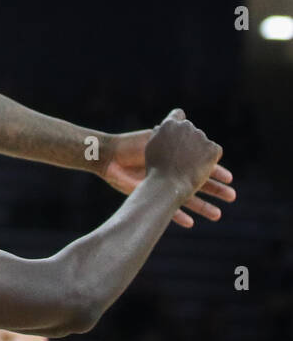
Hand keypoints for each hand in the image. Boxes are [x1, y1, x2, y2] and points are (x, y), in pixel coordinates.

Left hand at [97, 124, 233, 228]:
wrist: (109, 158)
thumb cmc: (131, 144)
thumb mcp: (154, 135)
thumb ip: (171, 130)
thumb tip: (185, 117)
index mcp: (174, 158)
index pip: (198, 164)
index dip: (213, 170)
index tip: (229, 178)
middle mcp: (171, 172)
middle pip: (197, 182)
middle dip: (215, 189)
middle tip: (232, 196)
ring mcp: (162, 184)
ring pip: (187, 198)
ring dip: (203, 206)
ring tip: (218, 215)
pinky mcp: (152, 195)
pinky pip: (168, 209)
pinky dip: (179, 215)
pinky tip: (191, 223)